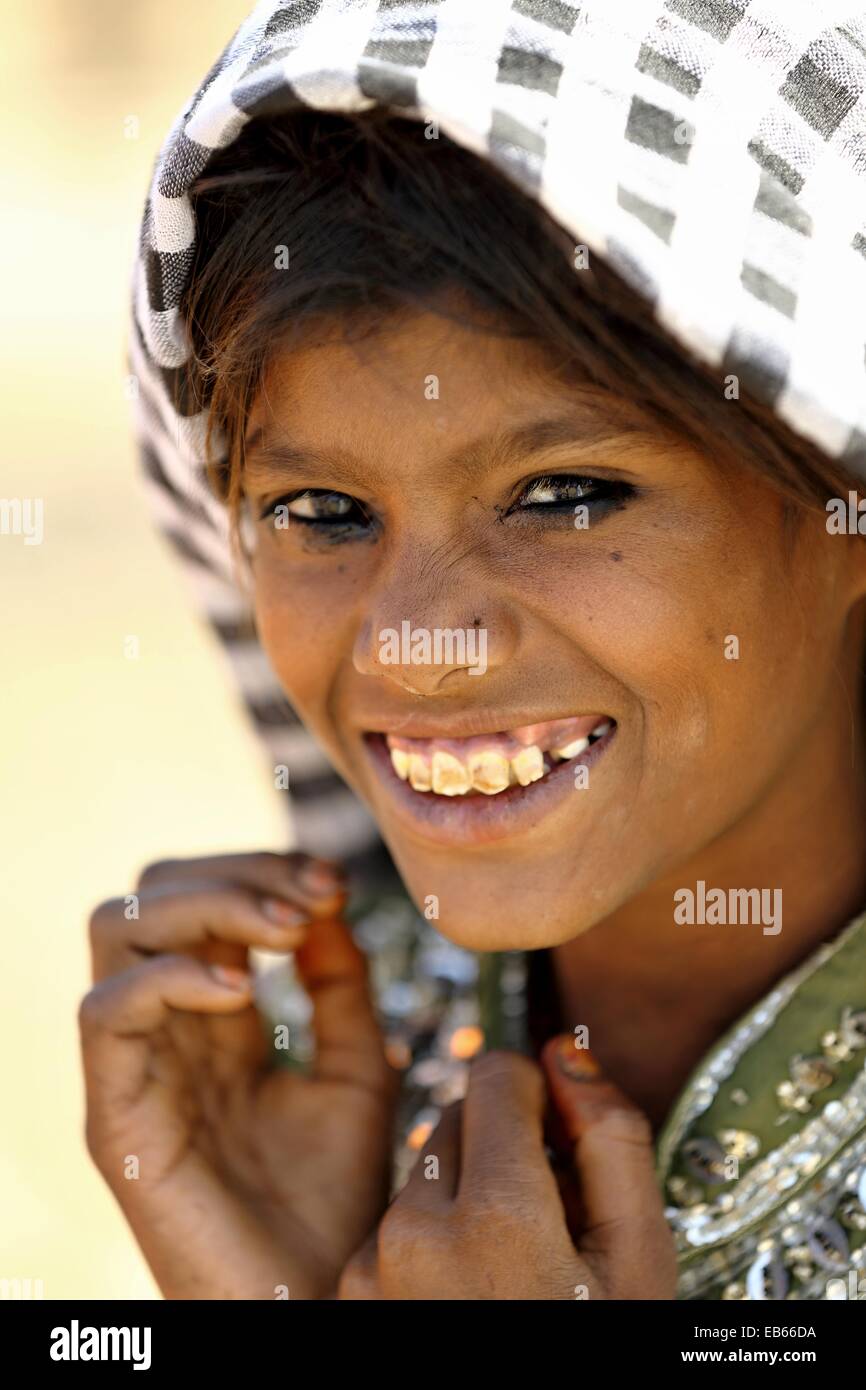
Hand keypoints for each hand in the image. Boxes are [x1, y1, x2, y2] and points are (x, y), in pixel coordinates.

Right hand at [79, 851, 397, 1299]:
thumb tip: (324, 902)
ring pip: (116, 927)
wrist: (320, 1302)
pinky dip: (169, 976)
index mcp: (214, 1017)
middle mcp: (164, 1029)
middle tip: (313, 895)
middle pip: (152, 893)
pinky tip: (242, 991)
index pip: (202, 899)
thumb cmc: (338, 1201)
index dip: (262, 870)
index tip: (332, 884)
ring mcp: (134, 1067)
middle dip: (236, 871)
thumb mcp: (356, 1071)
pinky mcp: (116, 1117)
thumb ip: (340, 987)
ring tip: (284, 929)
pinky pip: (105, 1013)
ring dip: (205, 904)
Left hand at [338, 1038, 676, 1299]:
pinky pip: (389, 1228)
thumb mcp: (637, 1261)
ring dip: (462, 1196)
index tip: (562, 1140)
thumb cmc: (594, 1359)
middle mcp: (414, 1233)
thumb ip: (611, 1140)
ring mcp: (370, 1270)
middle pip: (454, 1118)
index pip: (496, 1074)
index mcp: (497, 1214)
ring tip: (505, 1271)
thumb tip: (567, 1052)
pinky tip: (466, 1294)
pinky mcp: (347, 1297)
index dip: (541, 1097)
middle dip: (501, 1147)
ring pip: (421, 1174)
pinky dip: (425, 1243)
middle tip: (545, 1221)